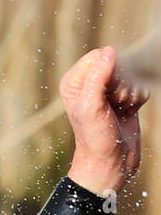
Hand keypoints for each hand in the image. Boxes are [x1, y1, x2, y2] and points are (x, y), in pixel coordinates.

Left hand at [61, 46, 149, 197]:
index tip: (105, 94)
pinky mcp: (124, 98)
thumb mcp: (90, 107)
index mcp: (74, 82)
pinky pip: (141, 85)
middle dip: (122, 83)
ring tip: (120, 110)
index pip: (99, 56)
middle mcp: (88, 84)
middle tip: (114, 104)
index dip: (109, 72)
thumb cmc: (95, 138)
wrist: (110, 162)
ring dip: (132, 92)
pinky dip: (139, 98)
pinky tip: (129, 112)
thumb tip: (109, 51)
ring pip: (132, 74)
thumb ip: (97, 77)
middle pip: (118, 63)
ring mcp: (107, 91)